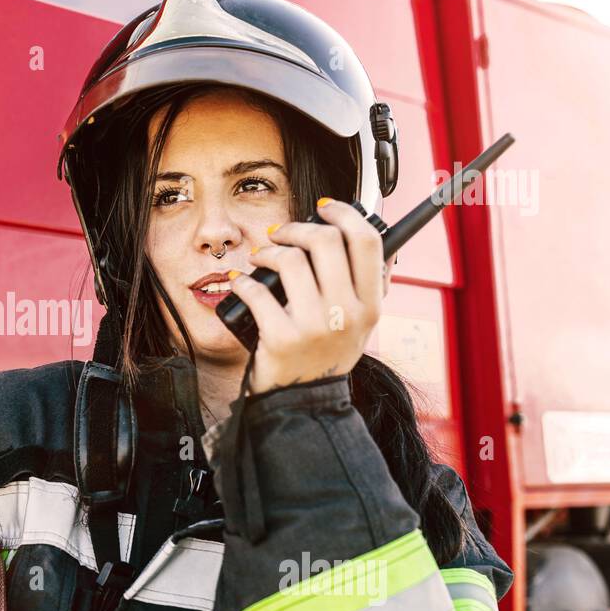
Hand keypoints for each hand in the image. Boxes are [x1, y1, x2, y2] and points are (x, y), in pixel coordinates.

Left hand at [227, 199, 388, 395]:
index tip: (324, 208)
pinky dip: (242, 281)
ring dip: (267, 251)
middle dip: (296, 229)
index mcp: (370, 306)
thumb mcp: (359, 325)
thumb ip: (367, 286)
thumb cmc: (325, 356)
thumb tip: (369, 238)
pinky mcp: (281, 339)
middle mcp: (347, 314)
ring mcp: (314, 327)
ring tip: (260, 258)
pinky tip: (239, 282)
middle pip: (325, 242)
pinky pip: (257, 291)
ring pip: (290, 260)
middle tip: (280, 234)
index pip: (367, 242)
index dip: (344, 215)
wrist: (302, 402)